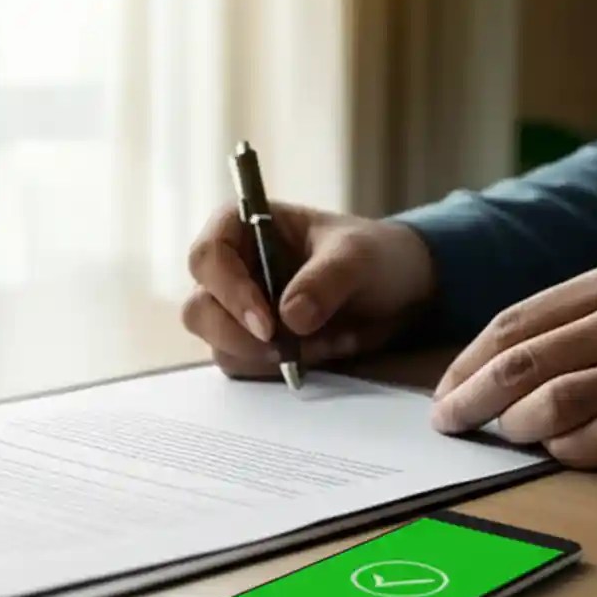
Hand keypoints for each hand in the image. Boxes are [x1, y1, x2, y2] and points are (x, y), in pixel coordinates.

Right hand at [181, 203, 436, 378]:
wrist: (397, 290)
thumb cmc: (372, 255)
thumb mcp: (359, 257)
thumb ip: (327, 280)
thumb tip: (290, 318)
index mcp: (242, 226)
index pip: (208, 257)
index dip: (229, 291)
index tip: (267, 323)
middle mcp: (229, 269)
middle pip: (199, 310)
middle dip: (240, 336)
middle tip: (286, 350)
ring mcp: (237, 310)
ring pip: (219, 345)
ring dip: (268, 356)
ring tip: (325, 343)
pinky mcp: (251, 343)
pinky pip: (245, 366)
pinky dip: (279, 370)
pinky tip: (321, 352)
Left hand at [431, 255, 596, 467]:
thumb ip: (582, 317)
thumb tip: (497, 364)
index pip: (516, 321)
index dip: (467, 361)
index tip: (444, 391)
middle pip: (524, 360)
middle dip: (471, 398)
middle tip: (447, 423)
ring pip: (558, 399)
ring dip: (518, 426)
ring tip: (508, 436)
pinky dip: (572, 450)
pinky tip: (560, 452)